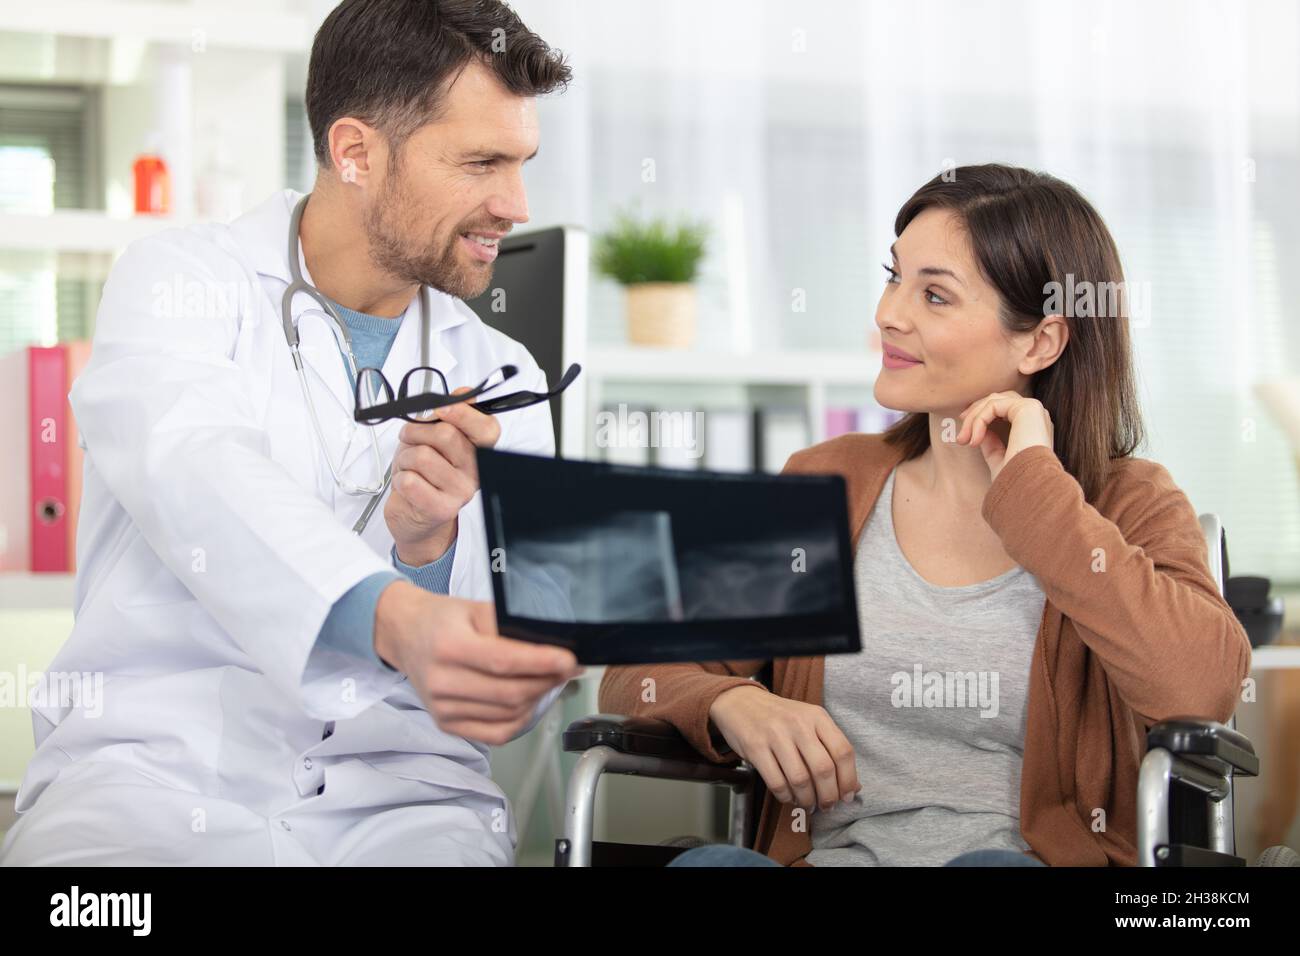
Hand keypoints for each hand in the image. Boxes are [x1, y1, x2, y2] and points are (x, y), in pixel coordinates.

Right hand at [374, 581, 582, 745]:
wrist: (405, 635)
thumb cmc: (443, 619)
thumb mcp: (476, 608)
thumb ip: (511, 625)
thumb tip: (552, 644)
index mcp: (449, 645)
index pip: (503, 660)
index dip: (541, 663)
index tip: (569, 660)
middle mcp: (442, 681)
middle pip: (509, 693)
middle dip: (547, 682)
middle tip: (568, 669)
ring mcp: (442, 708)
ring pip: (508, 715)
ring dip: (538, 699)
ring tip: (551, 680)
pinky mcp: (446, 724)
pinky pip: (495, 733)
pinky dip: (521, 720)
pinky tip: (530, 701)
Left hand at [384, 387, 501, 565]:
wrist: (415, 514)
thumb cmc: (424, 474)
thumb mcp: (434, 437)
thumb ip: (450, 414)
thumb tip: (464, 394)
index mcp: (478, 451)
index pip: (487, 428)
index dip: (463, 413)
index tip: (442, 409)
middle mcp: (475, 471)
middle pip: (446, 434)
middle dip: (416, 432)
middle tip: (410, 439)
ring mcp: (461, 492)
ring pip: (422, 456)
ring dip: (404, 458)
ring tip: (408, 466)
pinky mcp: (442, 508)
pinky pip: (410, 481)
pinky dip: (399, 479)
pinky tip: (407, 484)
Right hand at [708, 684, 859, 811]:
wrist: (741, 702)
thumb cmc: (781, 718)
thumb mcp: (809, 722)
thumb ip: (831, 749)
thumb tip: (854, 786)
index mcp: (817, 716)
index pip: (843, 751)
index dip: (848, 779)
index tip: (847, 796)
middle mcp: (798, 723)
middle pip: (823, 769)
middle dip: (829, 795)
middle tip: (828, 806)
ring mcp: (775, 735)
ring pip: (800, 779)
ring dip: (807, 799)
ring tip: (808, 804)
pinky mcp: (755, 747)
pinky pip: (776, 782)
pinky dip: (786, 797)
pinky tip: (789, 797)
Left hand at [955, 390, 1054, 482]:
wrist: (1029, 487)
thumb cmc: (1017, 481)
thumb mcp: (1000, 460)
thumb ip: (992, 444)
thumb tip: (979, 430)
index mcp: (1034, 428)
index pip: (1005, 410)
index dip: (981, 417)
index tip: (964, 434)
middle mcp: (1037, 416)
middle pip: (999, 400)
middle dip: (975, 413)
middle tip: (961, 435)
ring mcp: (1034, 410)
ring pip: (993, 401)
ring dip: (973, 418)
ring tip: (964, 440)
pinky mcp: (1029, 407)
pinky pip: (993, 405)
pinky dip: (978, 420)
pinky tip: (974, 440)